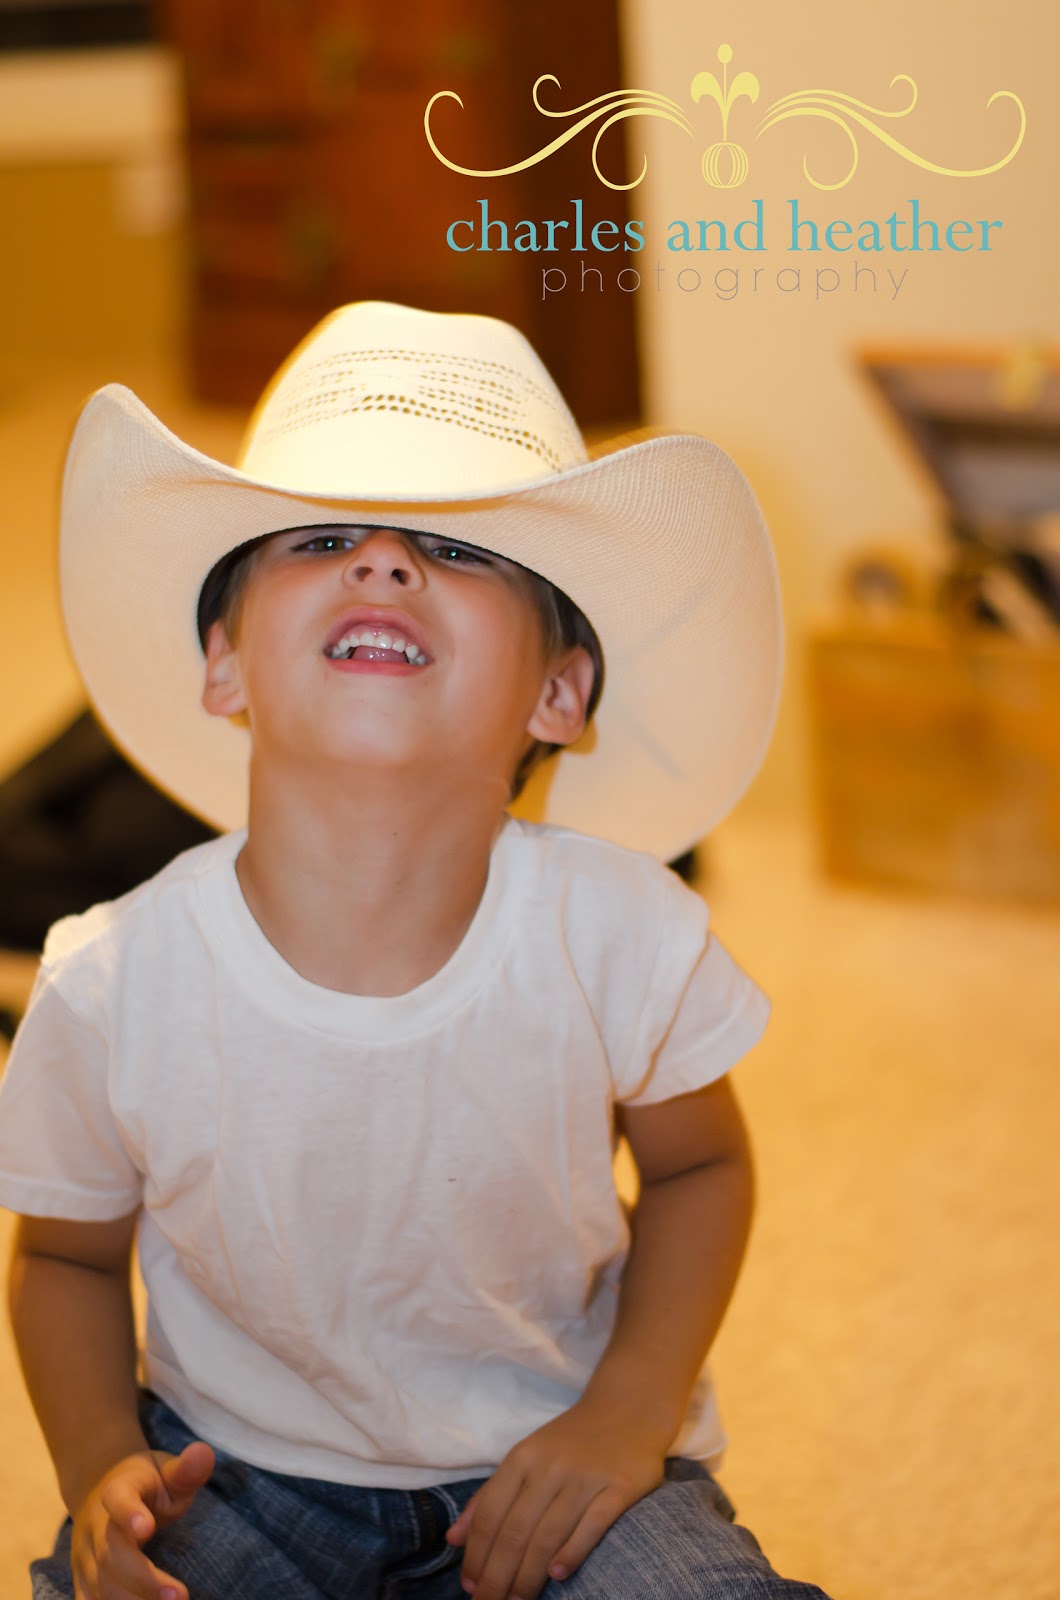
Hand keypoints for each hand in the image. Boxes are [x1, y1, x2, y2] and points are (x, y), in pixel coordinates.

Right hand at [70, 1441, 214, 1599]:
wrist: (102, 1489)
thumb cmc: (147, 1483)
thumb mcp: (167, 1469)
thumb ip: (186, 1469)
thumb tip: (204, 1453)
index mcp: (117, 1490)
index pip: (117, 1499)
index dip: (128, 1514)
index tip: (147, 1529)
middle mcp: (94, 1527)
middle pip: (109, 1555)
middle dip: (142, 1579)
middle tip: (180, 1596)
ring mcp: (85, 1557)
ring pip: (99, 1587)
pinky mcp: (83, 1581)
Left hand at [444, 1399, 666, 1599]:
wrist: (627, 1408)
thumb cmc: (569, 1441)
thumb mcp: (525, 1457)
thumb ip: (489, 1496)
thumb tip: (453, 1539)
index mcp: (523, 1458)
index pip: (490, 1514)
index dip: (476, 1555)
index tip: (468, 1586)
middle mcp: (550, 1466)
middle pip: (516, 1532)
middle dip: (497, 1576)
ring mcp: (585, 1477)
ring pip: (548, 1535)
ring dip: (528, 1576)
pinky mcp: (620, 1487)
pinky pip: (592, 1526)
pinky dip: (572, 1553)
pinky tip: (556, 1577)